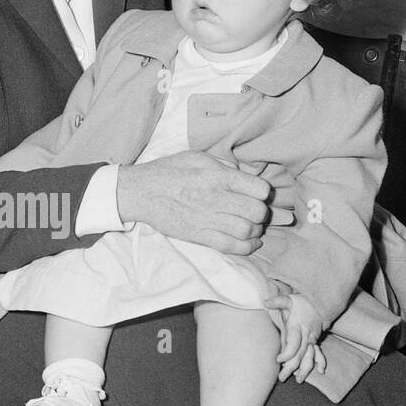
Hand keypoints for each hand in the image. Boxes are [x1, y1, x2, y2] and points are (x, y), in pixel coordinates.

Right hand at [117, 151, 293, 256]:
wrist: (142, 192)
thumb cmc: (170, 171)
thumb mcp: (198, 157)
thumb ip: (223, 166)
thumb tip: (244, 175)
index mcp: (218, 177)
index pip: (259, 189)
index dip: (264, 193)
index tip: (258, 194)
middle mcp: (215, 198)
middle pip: (256, 212)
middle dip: (262, 213)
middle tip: (257, 212)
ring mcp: (207, 219)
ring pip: (247, 231)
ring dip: (256, 231)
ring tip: (253, 227)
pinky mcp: (199, 236)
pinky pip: (231, 246)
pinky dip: (247, 247)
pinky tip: (251, 243)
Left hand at [265, 291, 325, 382]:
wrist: (318, 302)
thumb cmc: (300, 303)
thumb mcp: (289, 300)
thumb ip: (278, 301)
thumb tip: (266, 302)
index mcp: (297, 327)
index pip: (294, 343)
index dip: (287, 353)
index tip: (278, 359)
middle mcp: (306, 335)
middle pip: (300, 354)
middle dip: (291, 367)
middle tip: (282, 378)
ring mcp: (312, 339)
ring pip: (310, 357)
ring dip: (305, 369)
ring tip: (299, 380)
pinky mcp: (315, 341)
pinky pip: (319, 353)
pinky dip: (321, 362)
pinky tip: (321, 371)